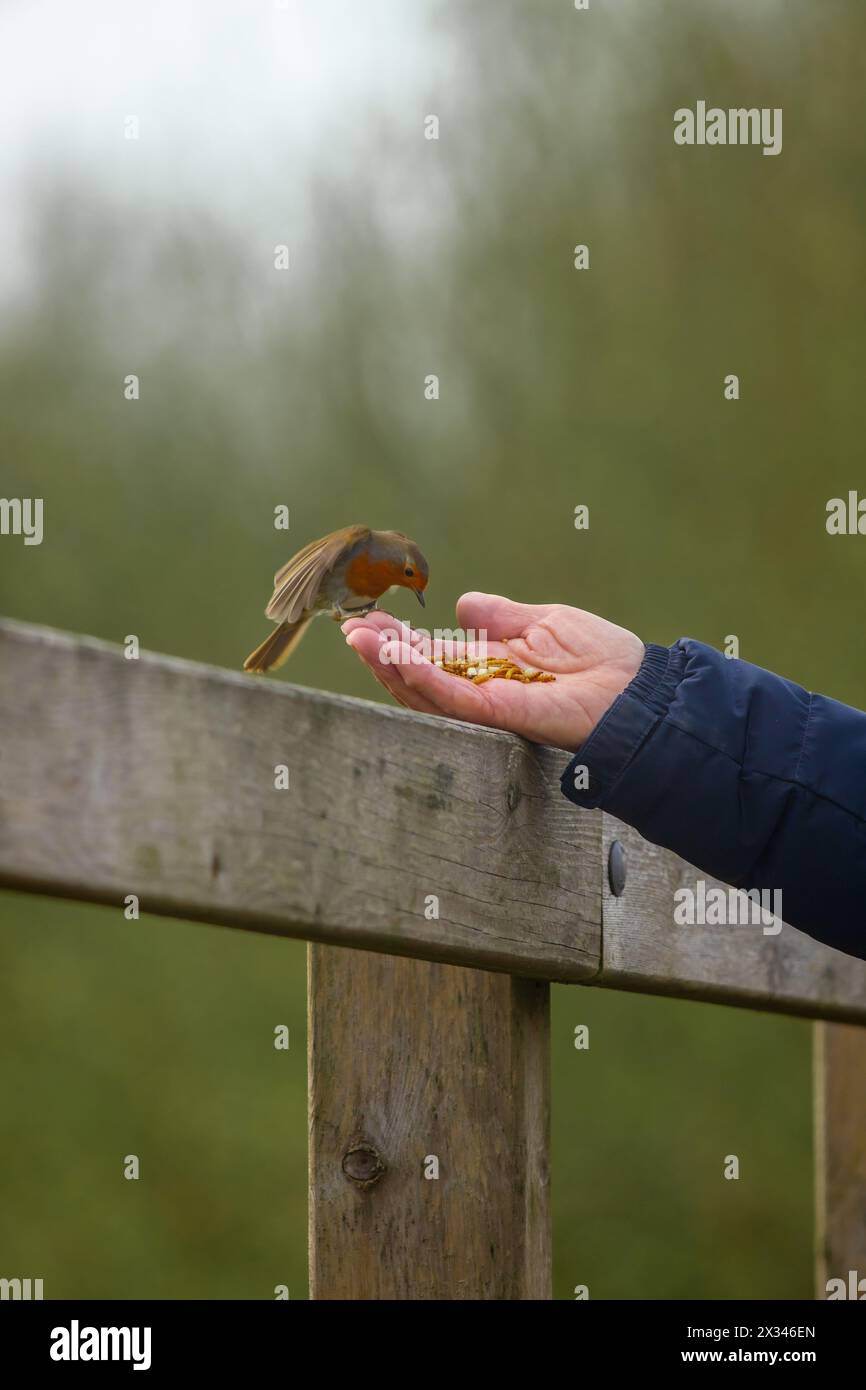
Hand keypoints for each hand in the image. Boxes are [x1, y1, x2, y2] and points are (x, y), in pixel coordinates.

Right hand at [342, 592, 644, 750]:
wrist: (636, 687)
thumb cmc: (601, 657)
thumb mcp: (542, 622)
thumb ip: (499, 617)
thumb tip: (461, 604)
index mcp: (487, 669)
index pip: (431, 657)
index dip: (398, 639)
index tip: (369, 617)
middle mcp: (480, 691)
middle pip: (416, 678)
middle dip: (381, 653)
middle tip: (352, 628)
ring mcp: (486, 706)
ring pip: (423, 692)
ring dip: (389, 664)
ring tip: (360, 637)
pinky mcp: (499, 714)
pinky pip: (452, 699)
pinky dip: (422, 678)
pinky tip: (398, 656)